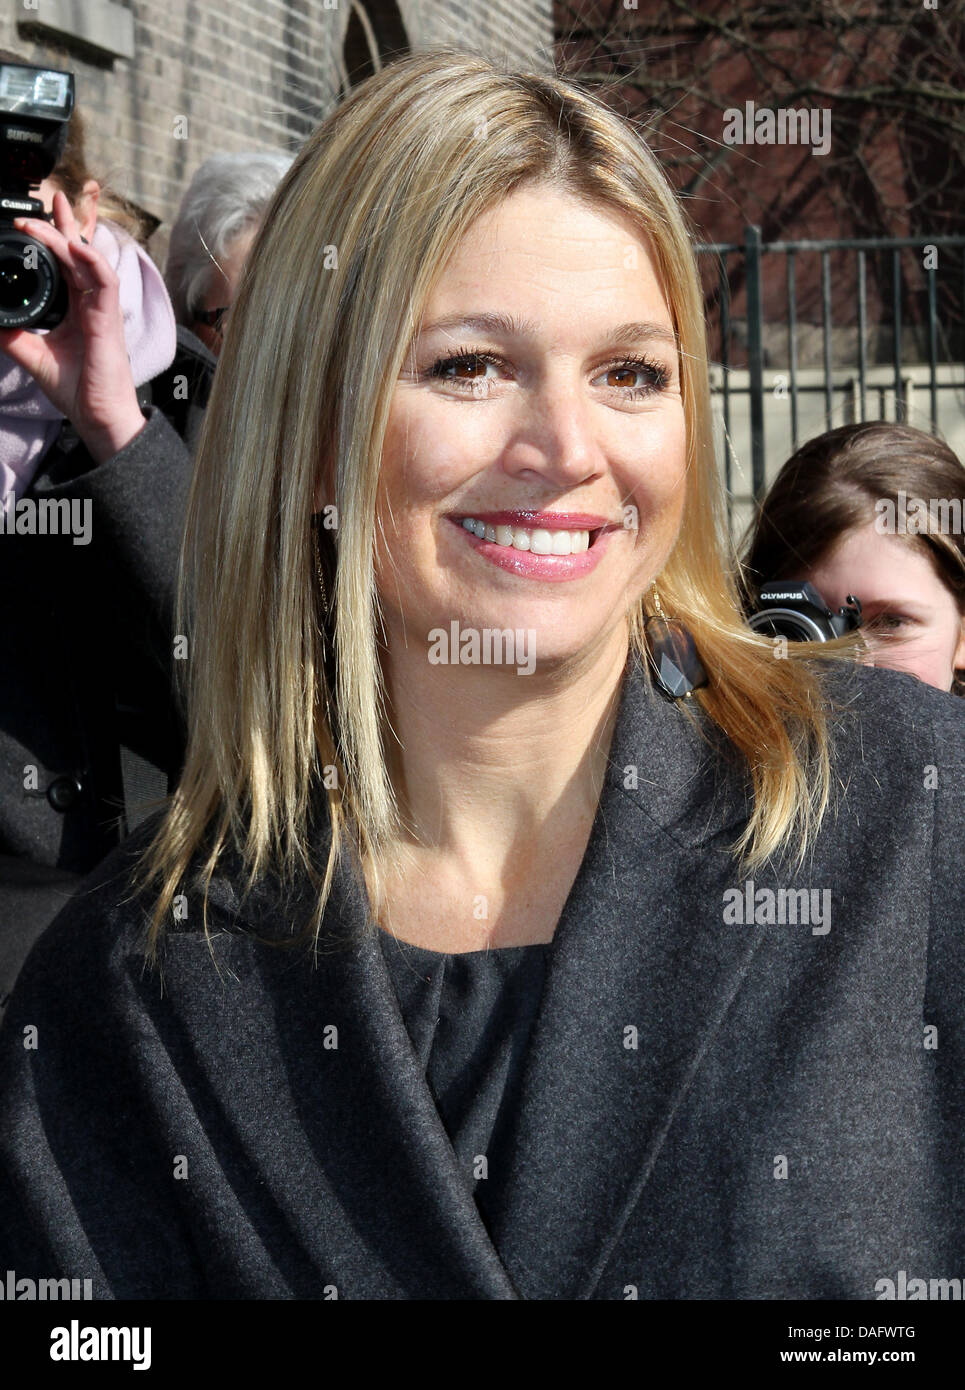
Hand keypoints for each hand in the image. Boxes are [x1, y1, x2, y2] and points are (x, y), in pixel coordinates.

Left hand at [0, 191, 146, 463]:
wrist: (98, 417)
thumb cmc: (78, 392)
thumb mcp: (34, 356)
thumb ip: (15, 335)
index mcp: (78, 310)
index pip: (67, 264)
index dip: (55, 239)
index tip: (31, 222)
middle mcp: (92, 305)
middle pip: (80, 253)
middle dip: (65, 223)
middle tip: (47, 199)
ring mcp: (102, 310)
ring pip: (88, 260)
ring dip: (69, 236)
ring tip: (48, 218)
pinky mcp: (109, 320)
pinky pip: (105, 281)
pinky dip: (92, 260)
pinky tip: (75, 245)